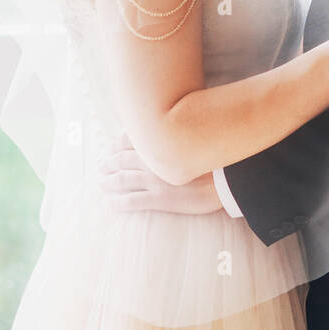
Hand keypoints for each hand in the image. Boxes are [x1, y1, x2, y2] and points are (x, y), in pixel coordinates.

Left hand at [97, 133, 223, 213]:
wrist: (226, 177)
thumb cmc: (214, 156)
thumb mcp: (196, 135)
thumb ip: (179, 131)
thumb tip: (172, 126)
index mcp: (160, 142)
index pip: (131, 139)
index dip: (118, 143)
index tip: (112, 146)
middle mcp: (153, 160)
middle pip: (122, 159)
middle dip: (109, 162)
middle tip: (101, 165)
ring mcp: (154, 180)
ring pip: (123, 179)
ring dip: (109, 180)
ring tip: (101, 181)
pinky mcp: (160, 199)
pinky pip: (133, 201)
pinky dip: (119, 202)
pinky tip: (111, 203)